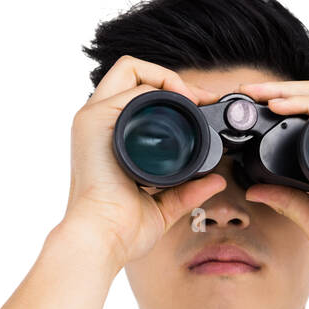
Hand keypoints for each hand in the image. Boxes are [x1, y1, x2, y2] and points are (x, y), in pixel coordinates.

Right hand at [63, 56, 227, 267]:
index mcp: (109, 141)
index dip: (171, 98)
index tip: (201, 112)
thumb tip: (216, 181)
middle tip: (200, 101)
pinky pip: (130, 82)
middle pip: (131, 76)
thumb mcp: (162, 206)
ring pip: (130, 69)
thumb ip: (187, 192)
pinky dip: (160, 83)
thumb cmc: (122, 230)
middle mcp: (99, 124)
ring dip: (167, 77)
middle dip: (171, 80)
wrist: (102, 239)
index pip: (137, 100)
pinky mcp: (94, 119)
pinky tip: (183, 101)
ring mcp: (93, 119)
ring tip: (193, 100)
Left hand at [236, 79, 308, 276]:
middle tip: (246, 93)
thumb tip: (254, 191)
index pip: (308, 120)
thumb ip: (287, 202)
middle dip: (276, 92)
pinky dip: (308, 101)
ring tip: (259, 95)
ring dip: (288, 90)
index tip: (249, 115)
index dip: (279, 112)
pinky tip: (284, 105)